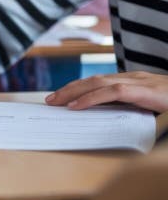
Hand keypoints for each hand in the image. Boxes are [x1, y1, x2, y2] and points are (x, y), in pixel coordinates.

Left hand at [46, 72, 167, 112]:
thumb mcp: (150, 109)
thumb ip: (131, 111)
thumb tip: (106, 121)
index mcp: (134, 83)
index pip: (99, 83)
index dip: (78, 89)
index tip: (60, 98)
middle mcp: (134, 78)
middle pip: (93, 80)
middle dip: (69, 89)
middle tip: (49, 100)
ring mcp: (139, 82)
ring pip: (97, 83)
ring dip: (73, 92)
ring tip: (55, 102)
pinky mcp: (144, 90)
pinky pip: (111, 92)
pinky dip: (90, 98)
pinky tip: (75, 106)